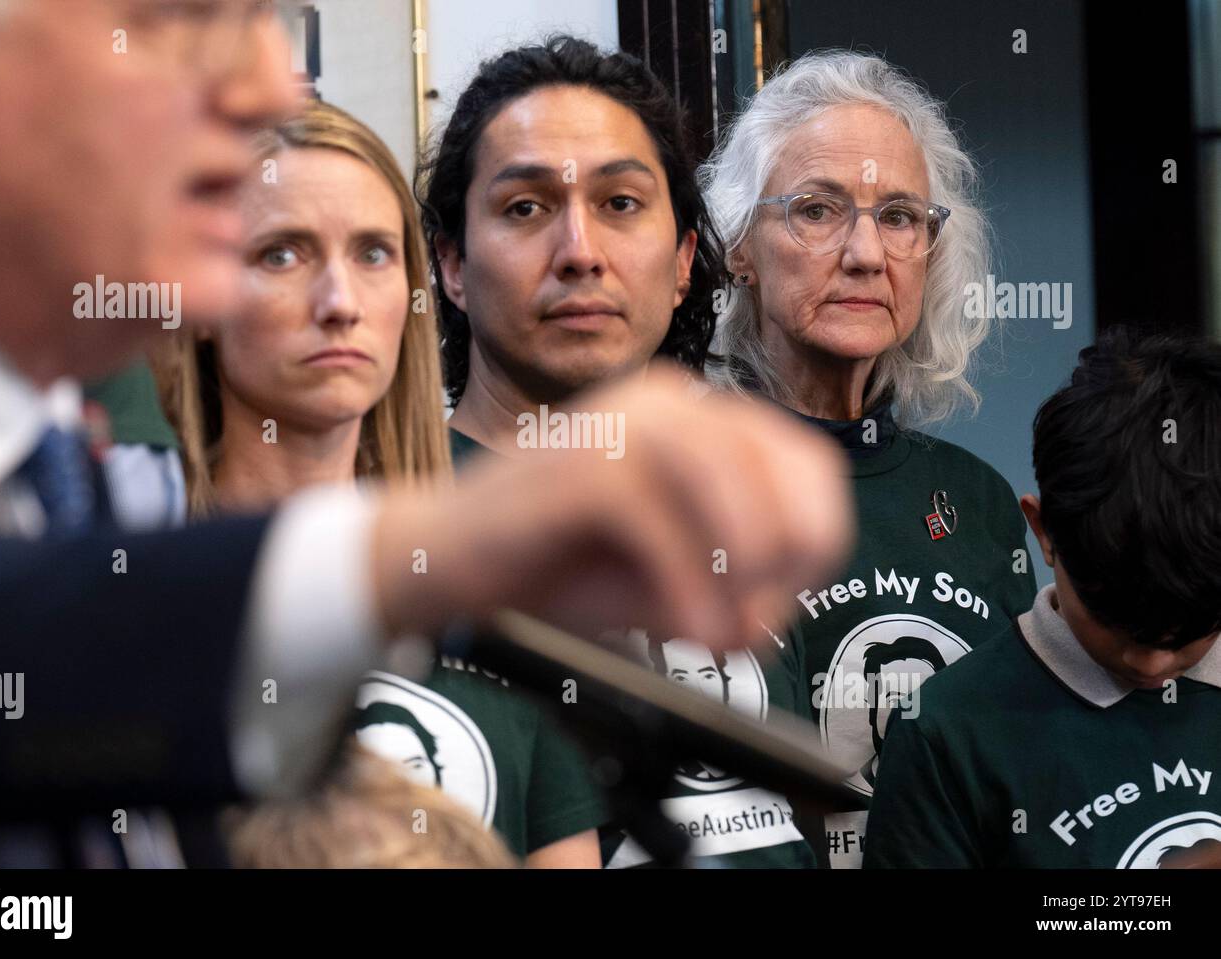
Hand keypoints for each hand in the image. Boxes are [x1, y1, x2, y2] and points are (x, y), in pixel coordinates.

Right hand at [370, 364, 852, 651]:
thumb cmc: (551, 563)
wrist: (445, 561)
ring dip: (742, 567)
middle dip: (787, 557)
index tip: (793, 598)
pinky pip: (656, 518)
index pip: (803, 460)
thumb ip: (723, 587)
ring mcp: (618, 424)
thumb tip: (772, 619)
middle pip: (777, 463)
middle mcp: (664, 403)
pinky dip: (684, 584)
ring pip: (725, 475)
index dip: (819, 535)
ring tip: (725, 631)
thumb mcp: (662, 577)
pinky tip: (682, 631)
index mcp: (694, 418)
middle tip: (758, 625)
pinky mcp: (577, 462)